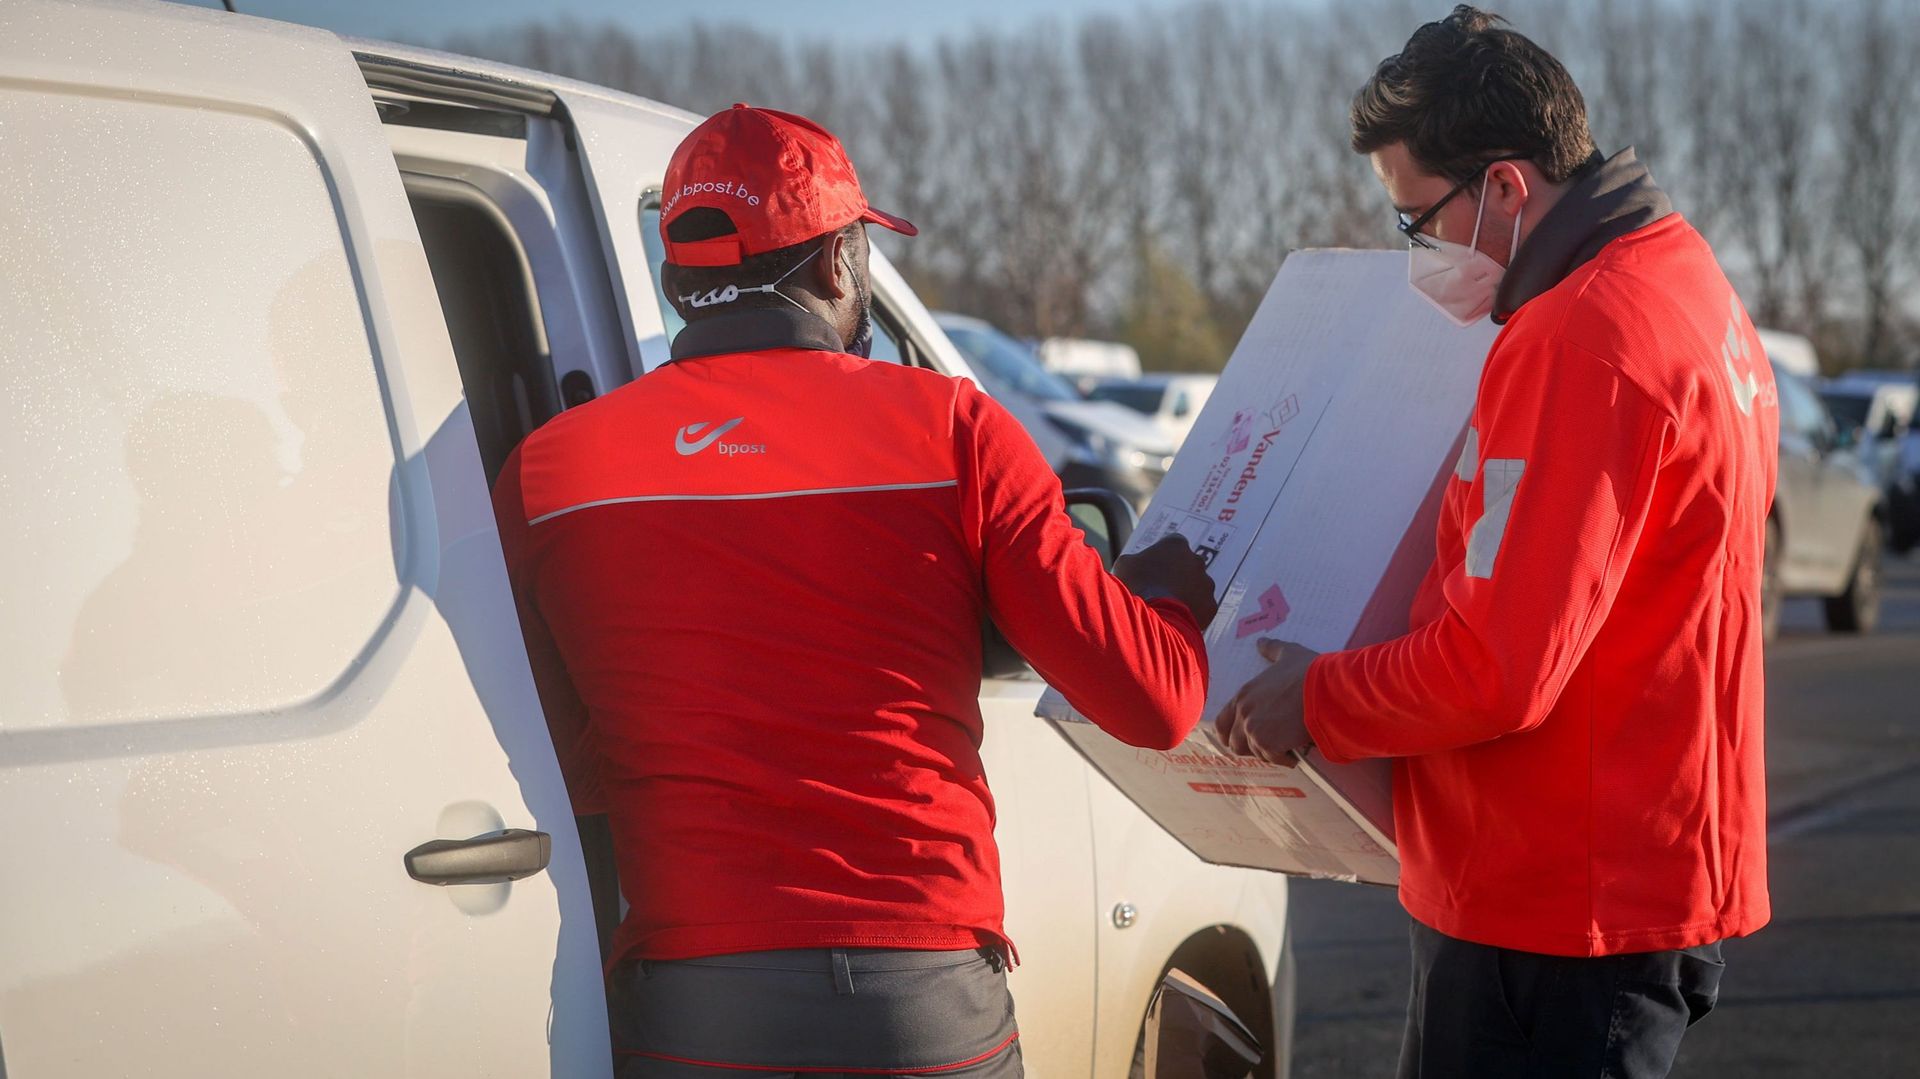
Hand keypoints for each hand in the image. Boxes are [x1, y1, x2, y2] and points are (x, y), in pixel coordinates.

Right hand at [1112, 535, 1218, 626]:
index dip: (1162, 556)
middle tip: (1160, 588)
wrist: (1155, 617)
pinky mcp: (1211, 605)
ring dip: (1186, 593)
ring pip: (1197, 587)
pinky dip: (1192, 612)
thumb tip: (1134, 564)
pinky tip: (1176, 618)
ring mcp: (1206, 583)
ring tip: (1168, 606)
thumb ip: (1134, 560)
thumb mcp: (1125, 566)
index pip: (1172, 544)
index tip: (1153, 567)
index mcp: (1176, 545)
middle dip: (1177, 574)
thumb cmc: (1137, 585)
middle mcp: (1196, 560)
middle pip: (1188, 565)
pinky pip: (1202, 607)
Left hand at [1213, 639, 1320, 764]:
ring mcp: (1253, 729)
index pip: (1222, 722)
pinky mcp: (1267, 743)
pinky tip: (1295, 753)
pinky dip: (1284, 759)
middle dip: (1250, 747)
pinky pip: (1272, 758)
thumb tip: (1261, 642)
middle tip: (1269, 745)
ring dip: (1268, 753)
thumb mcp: (1288, 654)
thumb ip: (1272, 649)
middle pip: (1234, 742)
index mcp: (1244, 694)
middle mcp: (1243, 712)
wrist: (1325, 690)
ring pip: (1253, 752)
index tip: (1246, 738)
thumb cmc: (1309, 672)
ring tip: (1285, 748)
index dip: (1231, 733)